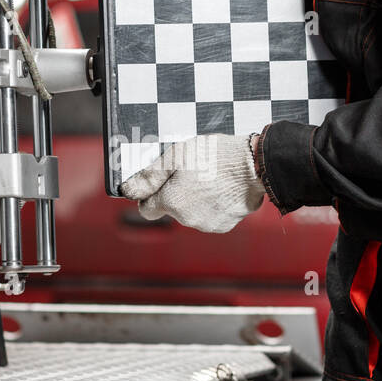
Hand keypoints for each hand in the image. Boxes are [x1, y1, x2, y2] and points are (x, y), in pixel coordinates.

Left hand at [120, 134, 264, 233]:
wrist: (254, 165)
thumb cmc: (215, 155)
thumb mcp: (176, 155)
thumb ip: (149, 175)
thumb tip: (127, 190)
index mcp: (171, 202)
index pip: (146, 209)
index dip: (151, 195)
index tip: (161, 182)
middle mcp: (187, 219)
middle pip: (171, 210)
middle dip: (176, 194)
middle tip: (191, 173)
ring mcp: (207, 224)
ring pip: (192, 214)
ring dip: (196, 200)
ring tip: (210, 179)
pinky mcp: (225, 225)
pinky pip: (211, 216)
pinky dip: (213, 205)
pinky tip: (222, 188)